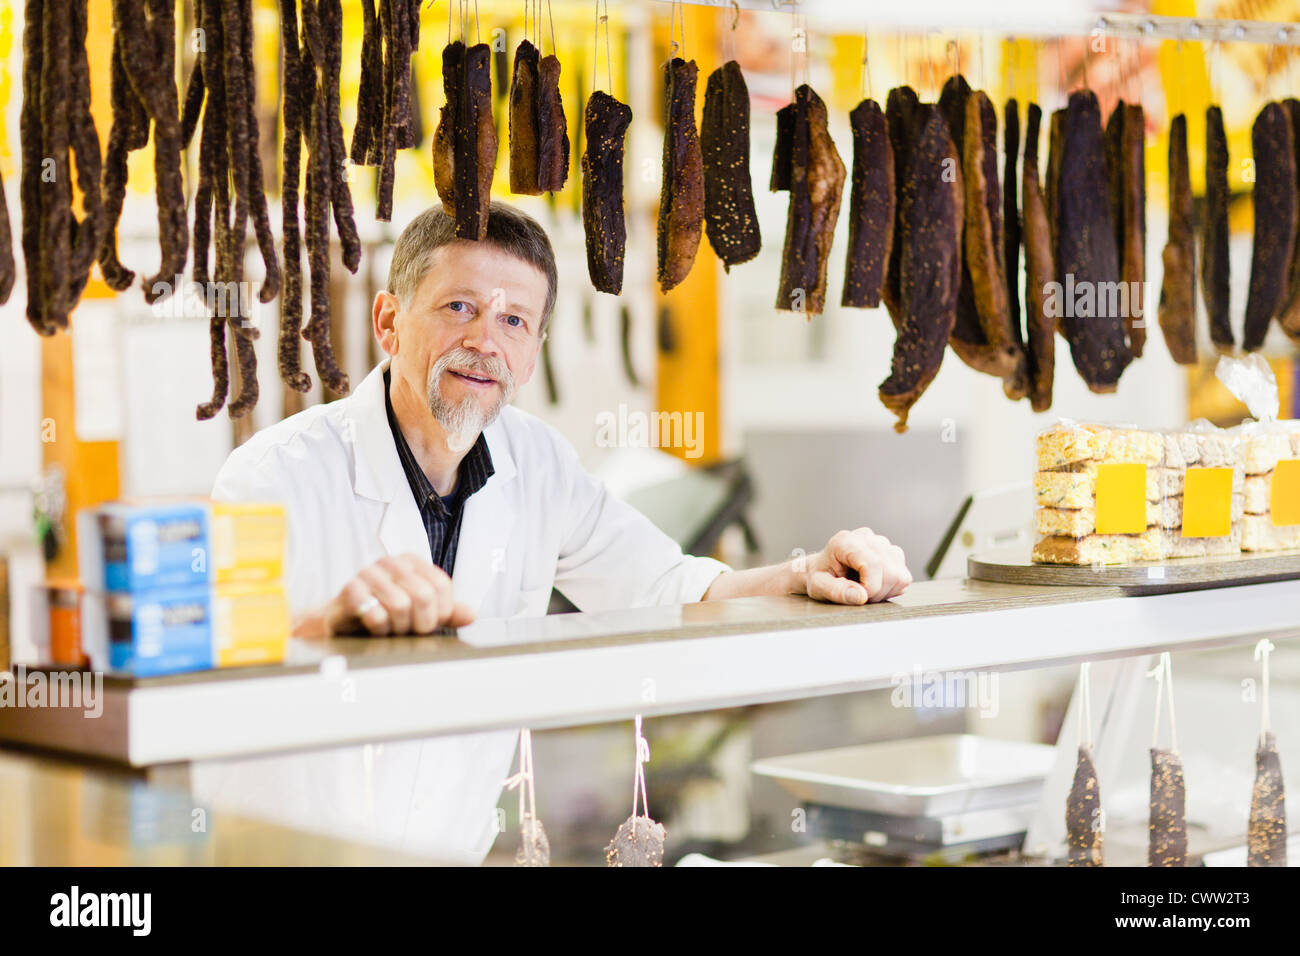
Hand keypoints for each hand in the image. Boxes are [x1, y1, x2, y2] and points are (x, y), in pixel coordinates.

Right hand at [321, 554, 475, 635]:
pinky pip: (376, 614)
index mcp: (414, 562)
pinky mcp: (350, 589)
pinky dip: (380, 629)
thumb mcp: (422, 613)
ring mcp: (370, 572)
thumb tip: (472, 614)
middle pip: (424, 595)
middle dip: (420, 623)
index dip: (439, 612)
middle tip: (409, 629)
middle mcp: (393, 562)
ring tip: (391, 627)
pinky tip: (374, 627)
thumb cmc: (387, 613)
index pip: (442, 586)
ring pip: (401, 605)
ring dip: (398, 627)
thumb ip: (449, 613)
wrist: (346, 620)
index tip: (427, 622)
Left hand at [797, 528, 911, 604]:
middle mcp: (866, 538)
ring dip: (885, 590)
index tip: (859, 596)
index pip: (873, 563)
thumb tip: (861, 596)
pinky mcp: (892, 554)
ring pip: (900, 574)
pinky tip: (874, 585)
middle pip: (890, 570)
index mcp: (845, 542)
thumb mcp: (818, 586)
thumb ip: (836, 591)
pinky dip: (891, 588)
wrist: (822, 568)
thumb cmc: (819, 576)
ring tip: (865, 589)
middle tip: (859, 595)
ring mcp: (882, 544)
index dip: (870, 587)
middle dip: (877, 592)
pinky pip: (903, 577)